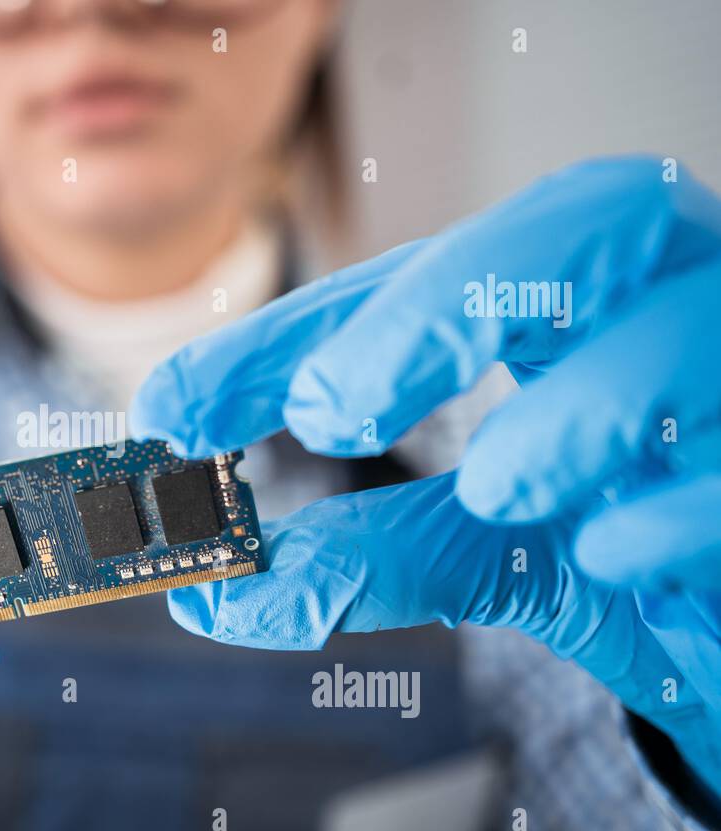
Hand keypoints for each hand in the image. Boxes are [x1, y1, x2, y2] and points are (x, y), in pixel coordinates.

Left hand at [131, 156, 720, 794]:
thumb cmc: (618, 547)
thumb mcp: (491, 547)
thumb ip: (379, 551)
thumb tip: (230, 587)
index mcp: (572, 302)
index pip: (423, 276)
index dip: (297, 331)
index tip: (178, 406)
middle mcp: (660, 308)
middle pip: (579, 226)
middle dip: (442, 306)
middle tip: (330, 409)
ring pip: (684, 329)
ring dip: (571, 413)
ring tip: (497, 486)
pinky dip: (666, 509)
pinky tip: (607, 551)